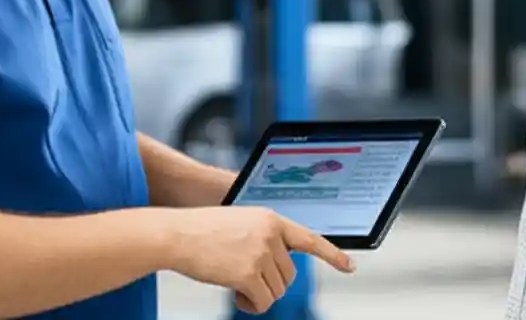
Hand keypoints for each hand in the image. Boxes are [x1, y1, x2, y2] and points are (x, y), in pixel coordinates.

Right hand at [165, 206, 354, 313]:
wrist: (176, 234)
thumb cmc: (201, 232)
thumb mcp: (239, 225)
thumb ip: (263, 239)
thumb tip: (280, 269)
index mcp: (270, 219)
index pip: (309, 238)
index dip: (331, 254)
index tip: (349, 266)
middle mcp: (271, 234)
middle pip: (289, 275)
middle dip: (269, 283)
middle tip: (244, 280)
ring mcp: (261, 253)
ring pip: (277, 290)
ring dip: (259, 295)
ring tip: (235, 285)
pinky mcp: (249, 273)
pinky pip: (263, 301)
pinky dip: (251, 305)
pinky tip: (235, 295)